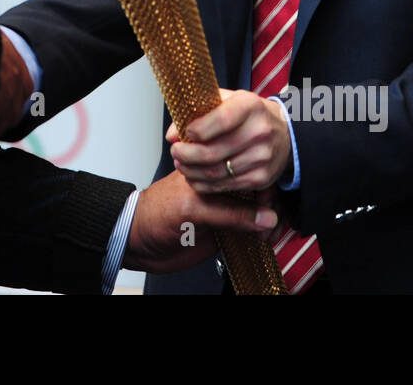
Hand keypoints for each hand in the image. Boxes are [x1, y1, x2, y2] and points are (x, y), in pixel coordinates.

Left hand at [122, 170, 278, 273]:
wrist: (137, 242)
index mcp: (208, 171)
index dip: (261, 183)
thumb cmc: (153, 214)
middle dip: (270, 205)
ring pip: (254, 213)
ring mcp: (221, 211)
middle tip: (275, 221)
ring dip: (267, 222)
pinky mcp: (222, 232)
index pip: (242, 169)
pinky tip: (264, 240)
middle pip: (254, 192)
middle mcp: (218, 189)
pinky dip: (259, 236)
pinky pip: (247, 232)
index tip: (273, 198)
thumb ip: (228, 212)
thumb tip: (264, 217)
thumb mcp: (191, 209)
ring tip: (270, 233)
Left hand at [167, 88, 290, 192]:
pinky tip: (194, 177)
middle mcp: (259, 132)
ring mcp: (262, 158)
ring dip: (191, 171)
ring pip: (216, 172)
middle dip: (186, 155)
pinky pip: (225, 186)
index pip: (221, 119)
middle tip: (175, 152)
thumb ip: (198, 112)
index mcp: (250, 106)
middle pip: (213, 151)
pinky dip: (204, 184)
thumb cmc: (249, 115)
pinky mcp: (261, 178)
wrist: (285, 134)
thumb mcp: (228, 101)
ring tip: (181, 164)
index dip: (198, 129)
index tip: (185, 132)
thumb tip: (172, 134)